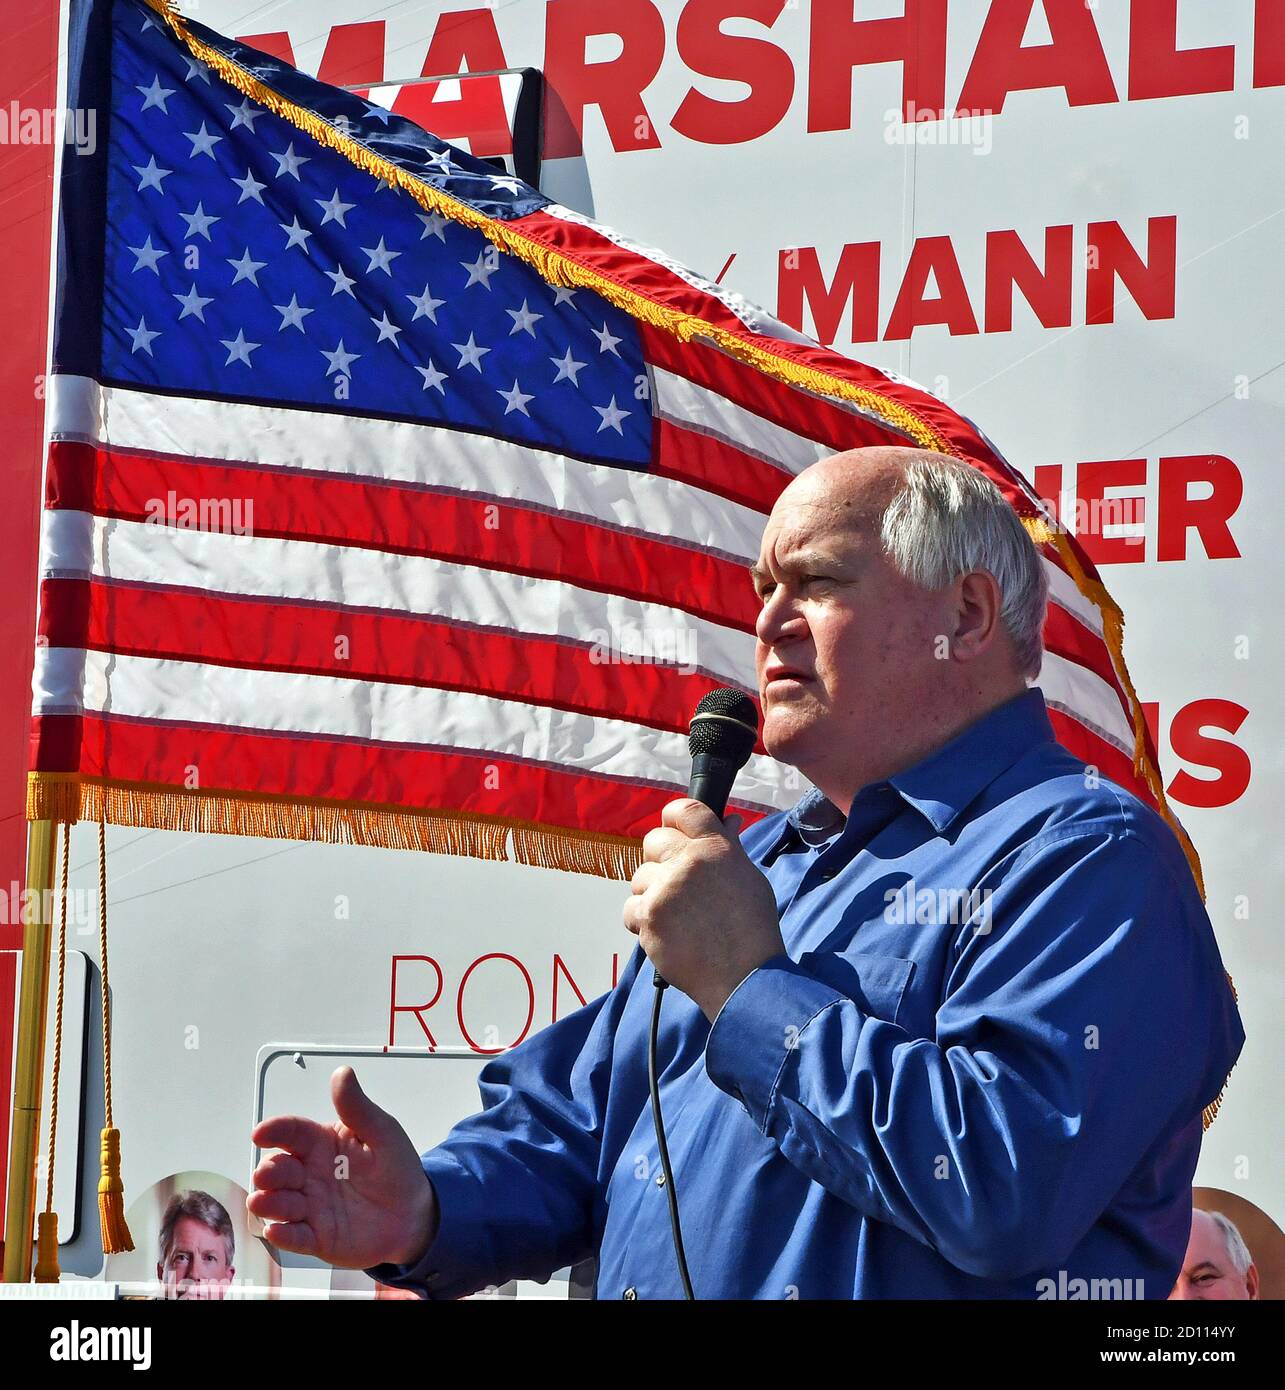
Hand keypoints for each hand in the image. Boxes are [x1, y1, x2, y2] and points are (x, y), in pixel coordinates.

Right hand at [248, 1066, 438, 1269]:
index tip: (260, 1133)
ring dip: (268, 1202)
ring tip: (264, 1201)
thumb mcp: (381, 1132)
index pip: (292, 1133)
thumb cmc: (395, 1168)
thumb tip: (342, 1073)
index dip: (274, 1131)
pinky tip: (276, 1230)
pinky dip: (283, 1235)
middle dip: (267, 1172)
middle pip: (277, 1170)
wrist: (414, 1214)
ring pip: (278, 1204)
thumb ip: (357, 1107)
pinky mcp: (316, 1238)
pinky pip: (294, 1237)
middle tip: (266, 1174)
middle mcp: (308, 1174)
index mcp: (321, 1144)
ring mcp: (310, 1207)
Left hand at [623, 798, 784, 1020]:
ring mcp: (665, 890)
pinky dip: (643, 921)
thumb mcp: (749, 879)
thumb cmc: (752, 930)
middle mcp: (688, 863)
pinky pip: (630, 909)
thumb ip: (731, 847)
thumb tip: (727, 821)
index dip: (674, 817)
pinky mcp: (649, 917)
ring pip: (639, 877)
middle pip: (654, 840)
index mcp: (716, 849)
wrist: (744, 977)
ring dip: (651, 893)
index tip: (673, 829)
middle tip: (676, 882)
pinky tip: (665, 932)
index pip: (685, 810)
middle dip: (660, 858)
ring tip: (675, 915)